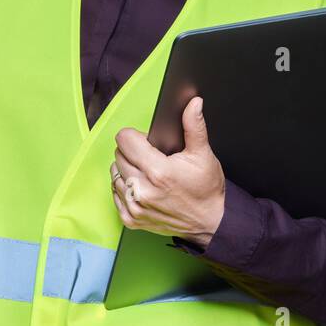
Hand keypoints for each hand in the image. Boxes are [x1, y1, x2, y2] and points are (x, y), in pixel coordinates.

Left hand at [110, 96, 225, 246]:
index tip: (148, 141)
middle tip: (152, 158)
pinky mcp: (131, 219)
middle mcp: (142, 190)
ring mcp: (135, 207)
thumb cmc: (206, 189)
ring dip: (127, 170)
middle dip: (133, 152)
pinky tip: (143, 188)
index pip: (124, 140)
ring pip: (115, 174)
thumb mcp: (203, 154)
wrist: (210, 222)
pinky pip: (115, 194)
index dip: (136, 136)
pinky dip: (125, 189)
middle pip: (119, 155)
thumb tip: (194, 103)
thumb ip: (194, 126)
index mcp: (158, 171)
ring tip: (148, 173)